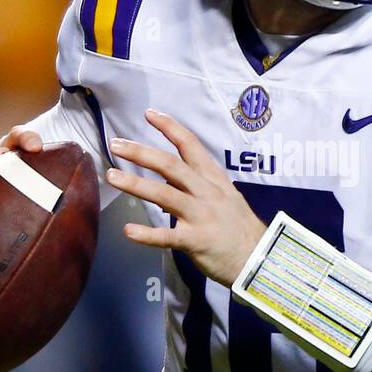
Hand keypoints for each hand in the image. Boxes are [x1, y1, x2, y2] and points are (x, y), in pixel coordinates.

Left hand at [107, 109, 265, 287]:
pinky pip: (168, 237)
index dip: (170, 128)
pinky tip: (128, 230)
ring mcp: (202, 216)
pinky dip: (147, 234)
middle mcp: (206, 192)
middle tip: (116, 144)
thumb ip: (196, 183)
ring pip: (165, 195)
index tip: (149, 114)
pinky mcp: (197, 241)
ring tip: (111, 176)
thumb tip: (167, 173)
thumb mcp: (224, 196)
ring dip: (136, 184)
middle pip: (171, 166)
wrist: (259, 258)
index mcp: (213, 179)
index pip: (190, 146)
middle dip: (142, 153)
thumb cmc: (238, 226)